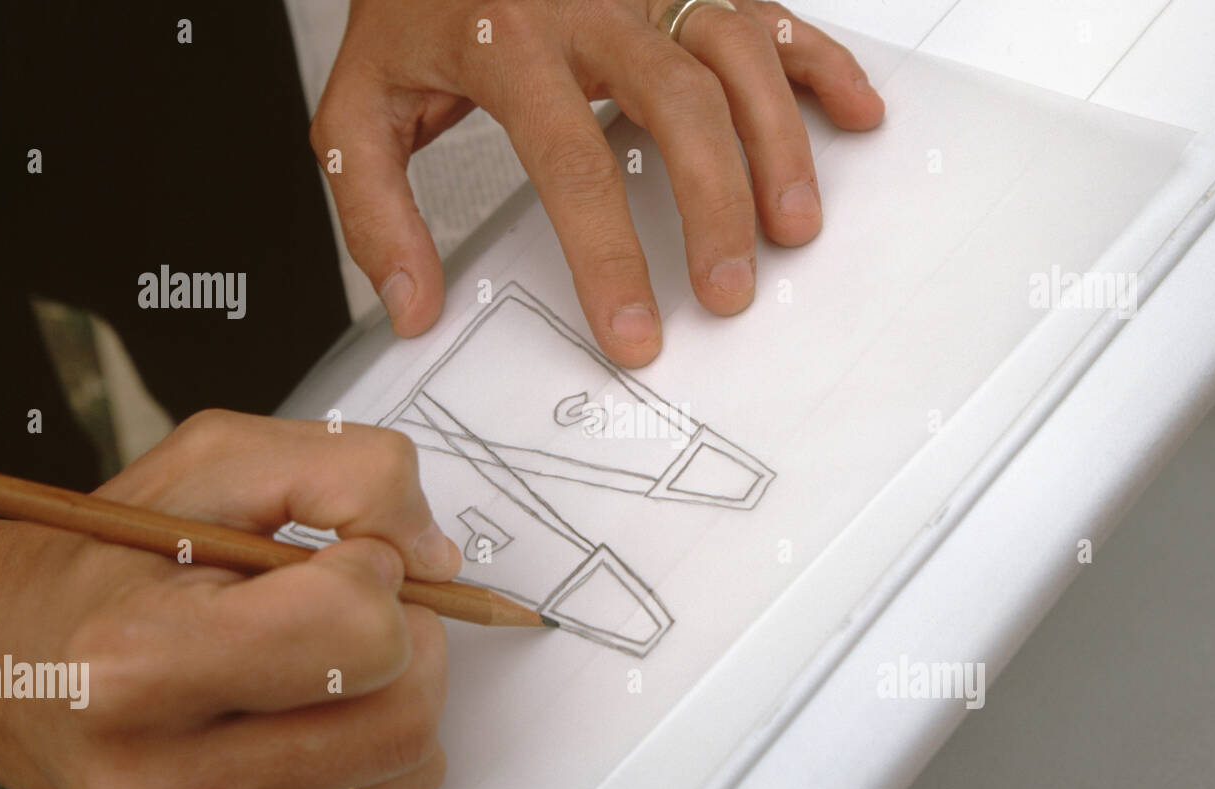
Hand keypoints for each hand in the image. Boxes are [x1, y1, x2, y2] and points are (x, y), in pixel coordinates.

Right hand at [0, 410, 460, 788]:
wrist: (4, 653)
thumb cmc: (103, 561)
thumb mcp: (212, 466)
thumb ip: (344, 475)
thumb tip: (435, 555)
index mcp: (141, 660)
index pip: (359, 633)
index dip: (374, 572)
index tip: (339, 557)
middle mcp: (159, 771)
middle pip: (401, 715)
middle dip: (410, 639)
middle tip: (356, 604)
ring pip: (401, 771)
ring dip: (397, 695)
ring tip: (331, 655)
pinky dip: (368, 754)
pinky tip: (312, 710)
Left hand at [311, 0, 883, 366]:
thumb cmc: (414, 8)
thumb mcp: (360, 107)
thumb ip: (376, 210)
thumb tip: (415, 304)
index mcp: (506, 38)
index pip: (571, 159)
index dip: (609, 256)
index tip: (633, 330)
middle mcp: (590, 0)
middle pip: (679, 105)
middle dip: (714, 208)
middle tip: (727, 291)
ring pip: (737, 53)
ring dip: (780, 145)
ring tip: (793, 228)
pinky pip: (768, 10)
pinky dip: (820, 61)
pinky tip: (854, 112)